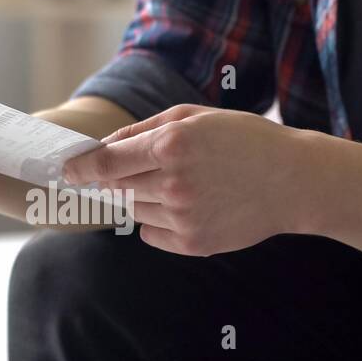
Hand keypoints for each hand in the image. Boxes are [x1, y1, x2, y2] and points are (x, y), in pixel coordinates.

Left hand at [63, 104, 305, 255]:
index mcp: (171, 145)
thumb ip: (144, 129)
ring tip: (178, 184)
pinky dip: (157, 221)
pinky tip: (187, 206)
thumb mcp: (195, 117)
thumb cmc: (244, 140)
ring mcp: (182, 217)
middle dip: (113, 180)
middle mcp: (172, 183)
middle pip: (116, 188)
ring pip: (133, 210)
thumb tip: (103, 147)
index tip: (68, 170)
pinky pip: (151, 233)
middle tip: (133, 171)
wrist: (293, 181)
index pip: (105, 163)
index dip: (80, 167)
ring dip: (141, 198)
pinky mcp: (192, 244)